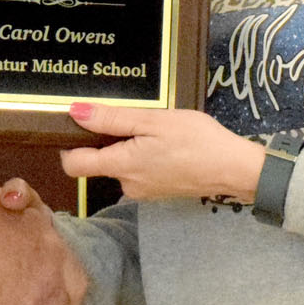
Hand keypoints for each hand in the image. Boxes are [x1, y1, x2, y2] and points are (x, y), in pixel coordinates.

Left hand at [60, 101, 264, 202]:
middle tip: (132, 118)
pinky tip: (164, 144)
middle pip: (98, 162)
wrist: (235, 168)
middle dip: (107, 140)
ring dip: (129, 147)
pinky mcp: (158, 191)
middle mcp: (127, 184)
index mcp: (122, 166)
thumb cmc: (196, 140)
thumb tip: (75, 113)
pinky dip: (143, 156)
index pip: (74, 165)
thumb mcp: (153, 121)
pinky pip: (138, 171)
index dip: (69, 145)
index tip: (78, 124)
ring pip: (120, 165)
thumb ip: (112, 119)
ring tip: (153, 129)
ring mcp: (143, 191)